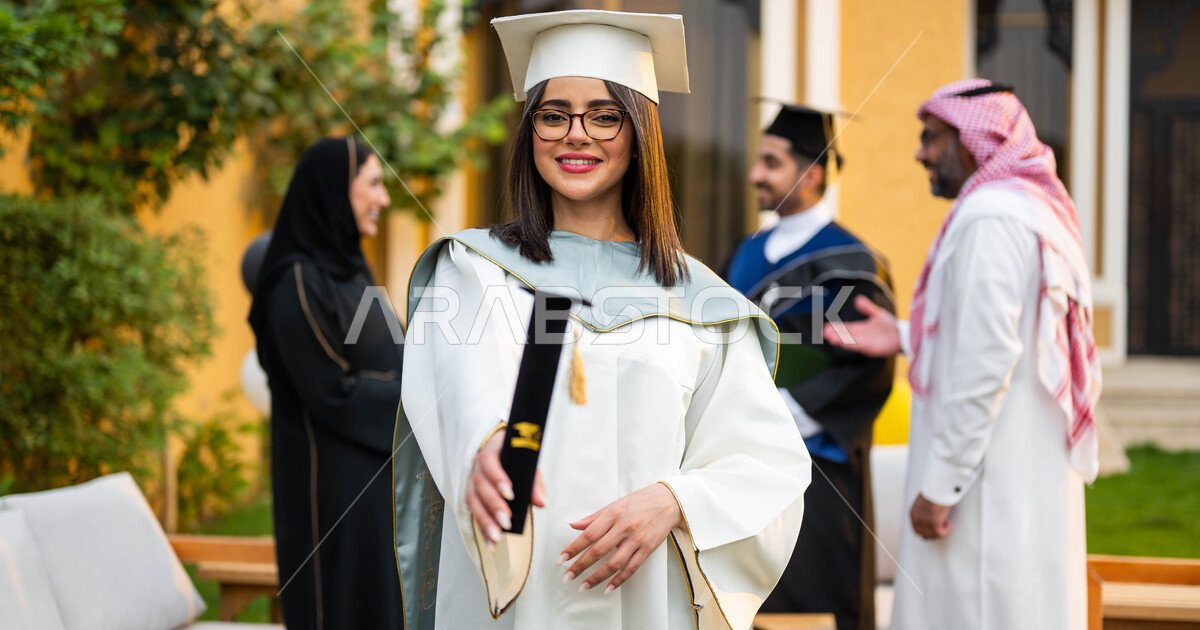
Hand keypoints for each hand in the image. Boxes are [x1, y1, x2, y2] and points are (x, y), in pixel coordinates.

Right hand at [466, 429, 546, 546]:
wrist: (499, 455)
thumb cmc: (515, 461)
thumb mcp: (527, 466)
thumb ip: (535, 484)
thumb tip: (542, 503)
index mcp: (490, 454)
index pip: (490, 463)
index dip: (498, 478)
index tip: (511, 494)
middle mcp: (477, 469)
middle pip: (482, 487)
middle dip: (494, 506)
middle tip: (507, 522)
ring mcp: (471, 484)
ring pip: (474, 502)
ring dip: (485, 521)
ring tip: (497, 537)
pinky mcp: (472, 498)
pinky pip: (475, 514)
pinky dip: (483, 529)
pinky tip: (491, 543)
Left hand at [560, 482, 682, 593]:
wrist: (669, 501)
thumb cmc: (640, 501)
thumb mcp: (615, 504)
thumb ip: (594, 517)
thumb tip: (574, 525)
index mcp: (613, 514)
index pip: (589, 534)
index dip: (573, 548)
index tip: (562, 558)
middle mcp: (624, 527)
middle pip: (598, 551)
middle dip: (580, 566)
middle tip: (568, 577)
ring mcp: (637, 539)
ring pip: (613, 563)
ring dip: (597, 577)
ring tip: (584, 586)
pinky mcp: (648, 549)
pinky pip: (631, 568)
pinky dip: (619, 580)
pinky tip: (608, 588)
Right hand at [823, 295, 901, 357]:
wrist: (903, 336)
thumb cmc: (891, 327)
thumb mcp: (877, 314)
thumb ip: (867, 308)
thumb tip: (857, 299)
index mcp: (861, 329)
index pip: (846, 328)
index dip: (836, 328)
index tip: (826, 328)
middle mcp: (861, 336)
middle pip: (845, 335)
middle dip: (835, 334)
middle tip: (824, 333)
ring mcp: (865, 343)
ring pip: (849, 341)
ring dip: (839, 339)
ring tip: (829, 337)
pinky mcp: (871, 348)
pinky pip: (858, 345)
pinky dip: (849, 343)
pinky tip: (841, 341)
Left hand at [909, 494, 951, 539]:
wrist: (936, 488)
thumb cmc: (932, 491)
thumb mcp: (923, 500)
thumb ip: (924, 508)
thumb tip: (930, 511)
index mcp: (913, 513)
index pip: (916, 528)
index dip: (926, 529)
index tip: (934, 525)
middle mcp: (916, 520)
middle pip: (923, 534)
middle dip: (932, 532)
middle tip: (941, 527)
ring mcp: (924, 523)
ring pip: (932, 535)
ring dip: (940, 531)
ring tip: (945, 523)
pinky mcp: (934, 525)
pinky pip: (940, 534)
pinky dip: (946, 530)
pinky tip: (948, 523)